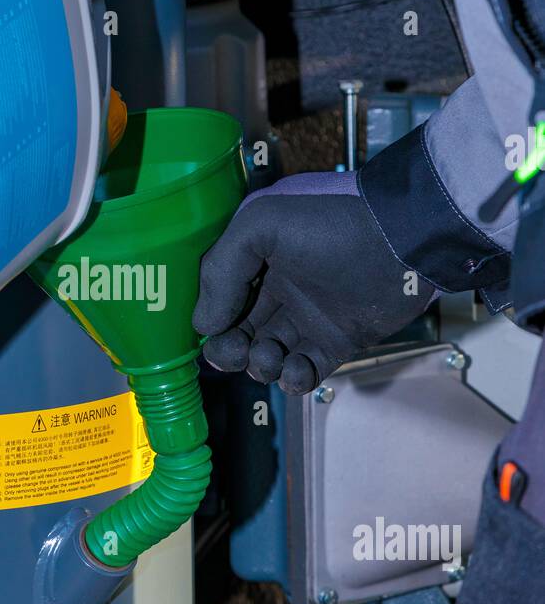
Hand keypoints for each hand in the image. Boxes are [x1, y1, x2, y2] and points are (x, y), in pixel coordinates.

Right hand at [192, 171, 435, 393]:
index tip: (210, 329)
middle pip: (238, 333)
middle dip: (228, 350)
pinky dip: (293, 379)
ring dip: (259, 366)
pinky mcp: (335, 343)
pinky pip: (304, 372)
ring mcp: (308, 320)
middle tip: (236, 349)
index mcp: (258, 262)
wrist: (400, 240)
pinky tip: (295, 369)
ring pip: (266, 356)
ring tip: (269, 356)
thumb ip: (221, 269)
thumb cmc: (332, 224)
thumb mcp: (261, 225)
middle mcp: (279, 292)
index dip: (210, 319)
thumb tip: (202, 326)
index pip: (219, 299)